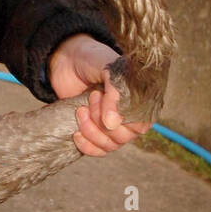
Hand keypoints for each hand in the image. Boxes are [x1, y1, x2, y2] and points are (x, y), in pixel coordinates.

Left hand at [48, 34, 150, 156]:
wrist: (68, 60)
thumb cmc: (94, 60)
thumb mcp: (108, 70)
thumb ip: (114, 94)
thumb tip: (112, 125)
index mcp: (142, 100)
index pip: (140, 124)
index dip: (120, 117)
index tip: (101, 95)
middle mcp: (131, 117)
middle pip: (123, 138)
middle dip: (101, 121)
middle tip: (91, 97)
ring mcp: (113, 127)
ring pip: (110, 146)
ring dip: (91, 131)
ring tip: (80, 109)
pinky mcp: (96, 133)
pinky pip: (98, 151)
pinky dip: (86, 146)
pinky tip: (76, 134)